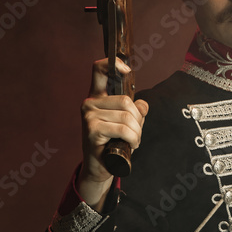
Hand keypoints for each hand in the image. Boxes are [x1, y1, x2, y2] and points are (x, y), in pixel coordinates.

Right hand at [76, 58, 148, 207]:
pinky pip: (123, 129)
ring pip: (126, 116)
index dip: (114, 64)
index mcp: (97, 96)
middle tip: (136, 132)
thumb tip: (143, 104)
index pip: (99, 69)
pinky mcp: (92, 130)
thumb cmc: (113, 142)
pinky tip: (130, 145)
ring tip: (133, 141)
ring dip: (136, 132)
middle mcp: (89, 103)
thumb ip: (135, 110)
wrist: (100, 167)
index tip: (127, 70)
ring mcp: (89, 116)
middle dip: (138, 119)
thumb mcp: (127, 122)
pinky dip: (133, 138)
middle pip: (125, 100)